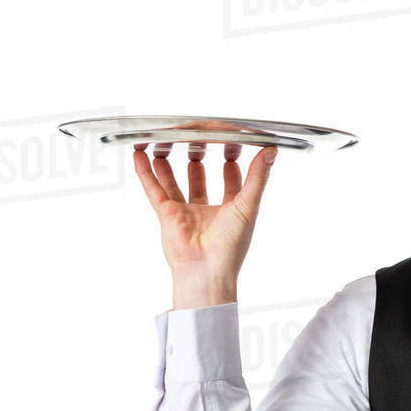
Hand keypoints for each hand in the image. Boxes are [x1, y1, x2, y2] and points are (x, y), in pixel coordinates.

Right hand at [134, 139, 278, 308]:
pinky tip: (140, 156)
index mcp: (229, 211)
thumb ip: (257, 178)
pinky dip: (145, 173)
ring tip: (165, 145)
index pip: (231, 182)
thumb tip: (270, 153)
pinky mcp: (167, 216)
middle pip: (200, 180)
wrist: (207, 270)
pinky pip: (154, 190)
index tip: (232, 148)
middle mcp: (206, 212)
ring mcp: (185, 213)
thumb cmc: (230, 246)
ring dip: (169, 165)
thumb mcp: (248, 205)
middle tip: (198, 141)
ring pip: (174, 183)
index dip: (232, 165)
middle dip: (199, 160)